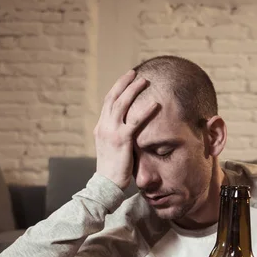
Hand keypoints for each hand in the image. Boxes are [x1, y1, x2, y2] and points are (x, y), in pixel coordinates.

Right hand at [94, 70, 157, 189]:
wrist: (106, 184)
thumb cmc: (112, 170)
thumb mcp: (110, 149)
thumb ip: (116, 137)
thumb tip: (126, 131)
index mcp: (100, 128)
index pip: (108, 103)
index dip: (116, 90)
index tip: (125, 80)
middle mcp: (103, 127)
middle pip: (112, 98)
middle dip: (123, 83)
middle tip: (134, 73)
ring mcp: (111, 132)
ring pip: (121, 104)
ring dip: (133, 90)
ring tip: (144, 81)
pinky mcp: (122, 140)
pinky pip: (135, 121)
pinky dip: (145, 111)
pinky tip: (155, 104)